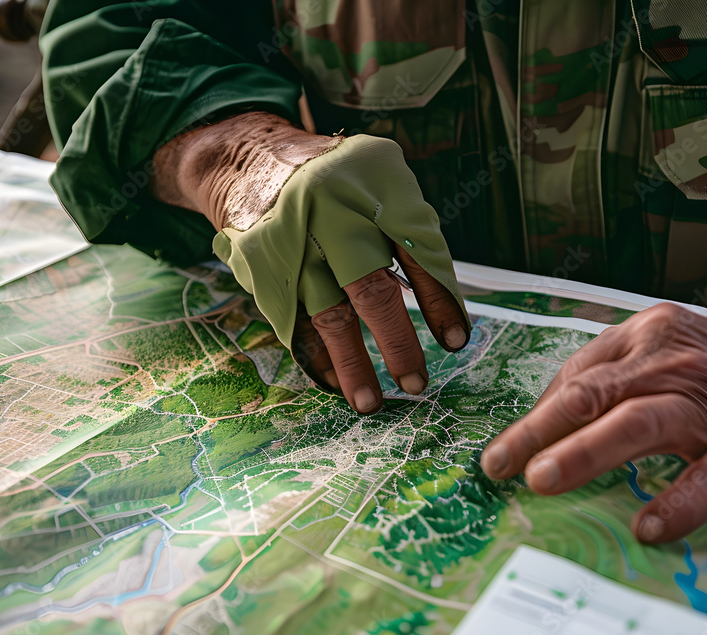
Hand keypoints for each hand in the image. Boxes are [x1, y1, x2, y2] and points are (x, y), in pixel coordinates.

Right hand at [151, 112, 468, 412]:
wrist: (250, 159)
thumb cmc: (338, 180)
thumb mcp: (382, 179)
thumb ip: (412, 230)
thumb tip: (447, 305)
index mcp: (375, 184)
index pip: (419, 250)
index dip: (440, 301)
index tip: (456, 342)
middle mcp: (332, 211)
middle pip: (371, 288)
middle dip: (397, 342)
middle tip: (416, 382)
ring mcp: (293, 242)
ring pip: (327, 314)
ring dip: (352, 364)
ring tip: (370, 403)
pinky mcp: (263, 269)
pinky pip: (294, 321)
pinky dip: (314, 355)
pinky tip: (333, 383)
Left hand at [481, 303, 706, 542]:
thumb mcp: (659, 348)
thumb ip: (606, 372)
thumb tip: (542, 416)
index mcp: (643, 336)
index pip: (577, 376)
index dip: (536, 415)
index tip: (503, 451)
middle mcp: (668, 364)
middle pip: (593, 396)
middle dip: (539, 431)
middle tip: (499, 465)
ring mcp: (705, 407)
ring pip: (638, 424)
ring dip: (585, 452)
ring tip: (543, 480)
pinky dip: (678, 503)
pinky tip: (648, 528)